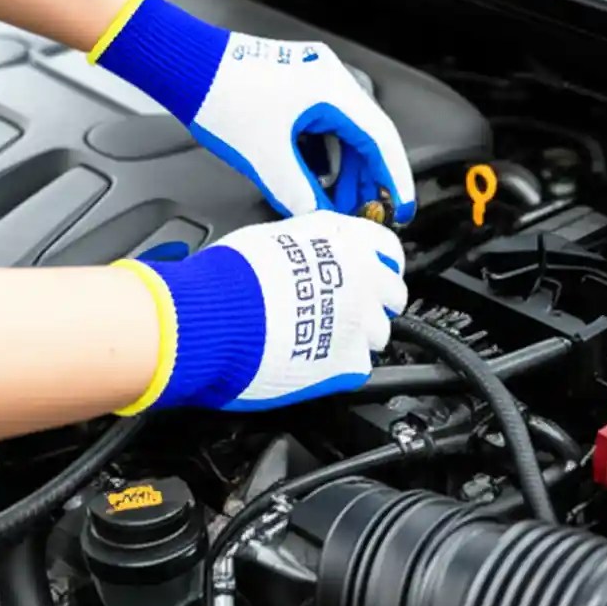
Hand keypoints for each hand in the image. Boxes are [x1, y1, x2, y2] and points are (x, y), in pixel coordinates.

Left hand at [92, 0, 415, 222]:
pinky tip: (311, 179)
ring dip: (342, 170)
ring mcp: (311, 80)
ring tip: (334, 203)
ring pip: (342, 133)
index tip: (401, 207)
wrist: (183, 65)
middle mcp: (329, 80)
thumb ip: (300, 195)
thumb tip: (318, 219)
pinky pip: (322, 126)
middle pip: (365, 138)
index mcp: (333, 90)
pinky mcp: (293, 86)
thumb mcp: (266, 159)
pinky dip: (322, 155)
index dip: (394, 179)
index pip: (381, 141)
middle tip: (363, 214)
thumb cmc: (219, 95)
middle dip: (365, 180)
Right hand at [112, 211, 406, 412]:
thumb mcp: (273, 238)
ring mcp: (360, 321)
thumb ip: (306, 247)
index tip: (370, 275)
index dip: (378, 265)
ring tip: (322, 339)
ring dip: (358, 337)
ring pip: (380, 334)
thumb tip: (304, 254)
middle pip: (393, 295)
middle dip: (373, 304)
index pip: (388, 250)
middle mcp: (362, 277)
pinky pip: (358, 367)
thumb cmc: (229, 277)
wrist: (213, 317)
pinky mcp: (348, 361)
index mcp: (345, 240)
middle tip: (346, 311)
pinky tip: (315, 361)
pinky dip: (340, 367)